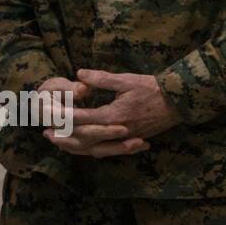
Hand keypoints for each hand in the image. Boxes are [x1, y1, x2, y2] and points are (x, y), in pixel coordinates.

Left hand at [45, 70, 181, 157]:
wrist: (180, 101)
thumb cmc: (153, 88)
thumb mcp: (127, 80)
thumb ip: (101, 79)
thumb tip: (79, 74)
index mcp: (112, 114)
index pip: (80, 118)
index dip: (62, 116)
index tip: (47, 114)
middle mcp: (115, 131)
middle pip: (82, 139)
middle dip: (62, 136)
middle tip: (45, 134)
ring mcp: (124, 138)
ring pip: (93, 149)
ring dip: (74, 147)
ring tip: (60, 143)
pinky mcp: (131, 141)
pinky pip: (106, 150)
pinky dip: (92, 150)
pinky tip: (85, 148)